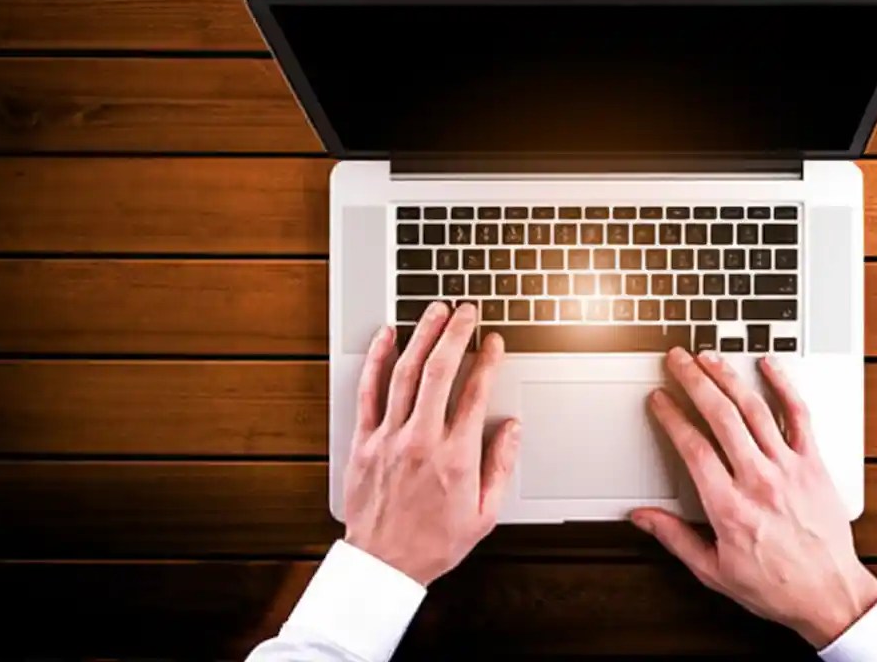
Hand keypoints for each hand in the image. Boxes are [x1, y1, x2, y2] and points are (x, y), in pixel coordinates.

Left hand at [343, 302, 519, 585]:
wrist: (383, 565)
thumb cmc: (433, 543)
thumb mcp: (485, 514)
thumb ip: (501, 466)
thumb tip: (513, 428)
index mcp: (456, 458)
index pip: (476, 393)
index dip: (488, 360)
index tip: (494, 342)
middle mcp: (421, 441)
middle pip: (439, 372)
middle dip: (456, 334)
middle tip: (467, 311)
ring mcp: (389, 438)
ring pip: (405, 373)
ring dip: (422, 336)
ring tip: (435, 312)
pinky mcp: (363, 442)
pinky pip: (369, 391)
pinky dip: (378, 360)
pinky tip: (387, 336)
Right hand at [632, 348, 876, 647]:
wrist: (830, 595)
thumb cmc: (776, 587)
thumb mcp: (714, 571)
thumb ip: (674, 538)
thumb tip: (642, 517)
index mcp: (729, 507)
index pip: (692, 447)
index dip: (671, 417)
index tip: (659, 400)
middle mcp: (759, 480)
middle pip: (720, 416)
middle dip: (694, 381)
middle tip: (677, 361)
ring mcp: (789, 468)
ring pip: (755, 409)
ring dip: (729, 377)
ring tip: (709, 357)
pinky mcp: (814, 464)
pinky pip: (799, 415)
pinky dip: (784, 385)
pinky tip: (769, 365)